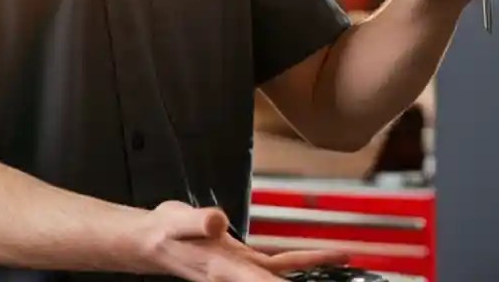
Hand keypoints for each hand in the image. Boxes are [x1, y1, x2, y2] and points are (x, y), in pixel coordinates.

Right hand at [136, 201, 347, 280]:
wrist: (155, 238)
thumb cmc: (166, 233)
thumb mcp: (178, 223)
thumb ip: (198, 222)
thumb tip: (216, 222)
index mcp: (224, 270)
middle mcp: (238, 276)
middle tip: (343, 281)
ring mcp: (244, 271)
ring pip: (285, 278)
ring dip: (313, 273)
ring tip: (344, 261)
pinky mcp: (246, 262)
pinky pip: (280, 265)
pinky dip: (305, 261)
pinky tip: (327, 257)